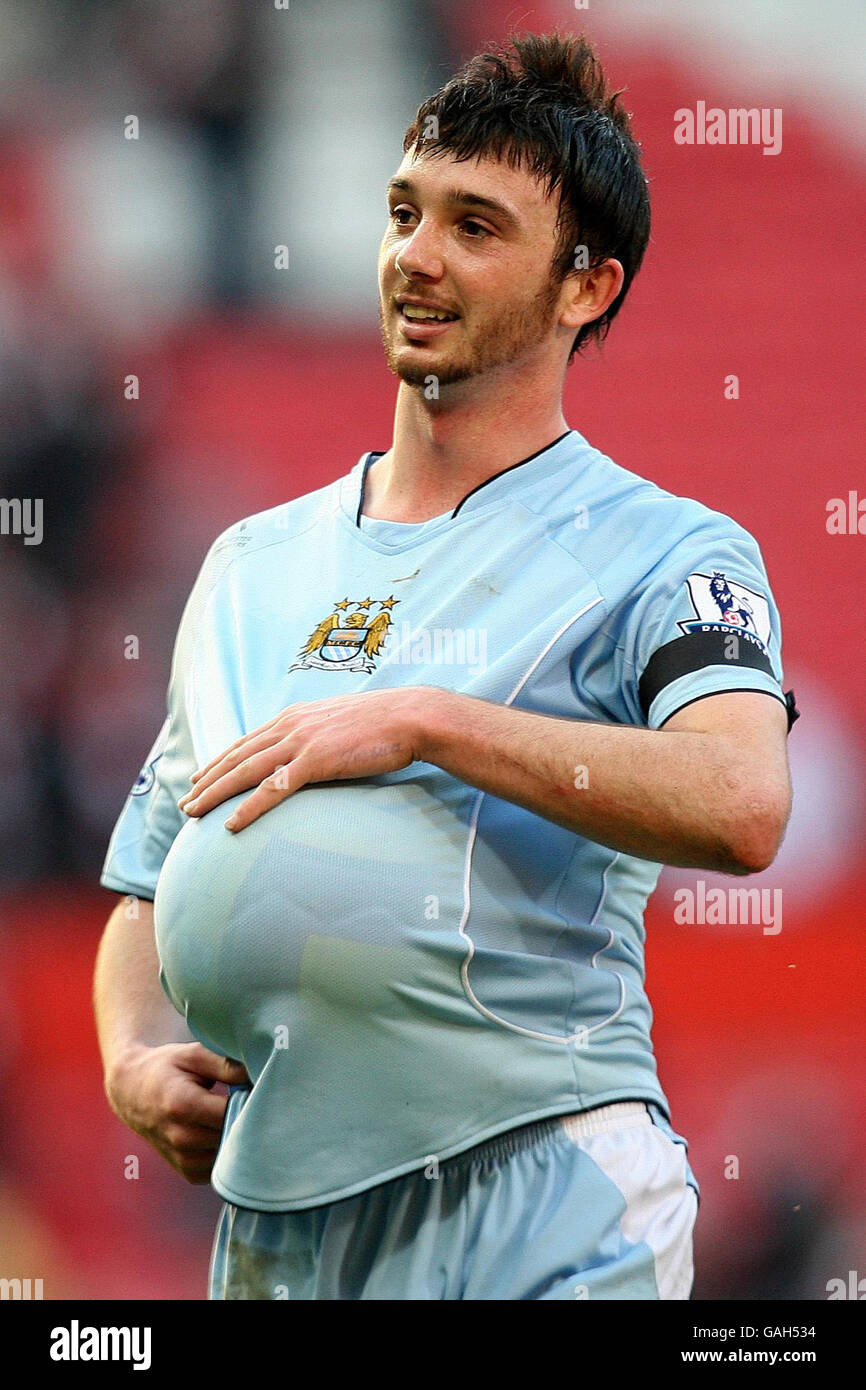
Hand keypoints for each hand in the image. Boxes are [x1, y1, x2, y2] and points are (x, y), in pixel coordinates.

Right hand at [105, 1041, 249, 1182]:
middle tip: (254, 1101)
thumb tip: (257, 1075)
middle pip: (234, 1136)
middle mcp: (181, 1138)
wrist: (131, 1093)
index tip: (258, 1089)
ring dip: (240, 1137)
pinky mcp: (188, 1173)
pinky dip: (229, 1151)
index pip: (233, 1112)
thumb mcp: (192, 1054)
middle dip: (249, 1119)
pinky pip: (222, 1167)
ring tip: (237, 1114)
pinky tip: (225, 1131)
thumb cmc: (166, 1069)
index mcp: (182, 1105)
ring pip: (231, 1155)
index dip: (252, 1100)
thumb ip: (225, 1064)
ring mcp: (183, 1160)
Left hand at [178, 687, 434, 831]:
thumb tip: (317, 753)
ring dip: (216, 793)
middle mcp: (291, 726)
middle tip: (187, 801)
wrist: (410, 717)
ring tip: (194, 812)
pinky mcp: (316, 761)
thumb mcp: (343, 725)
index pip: (248, 740)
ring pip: (246, 771)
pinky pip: (273, 789)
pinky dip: (248, 807)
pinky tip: (231, 824)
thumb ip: (322, 736)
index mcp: (296, 716)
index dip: (222, 760)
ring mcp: (301, 742)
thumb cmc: (385, 724)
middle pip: (238, 756)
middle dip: (208, 779)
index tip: (202, 777)